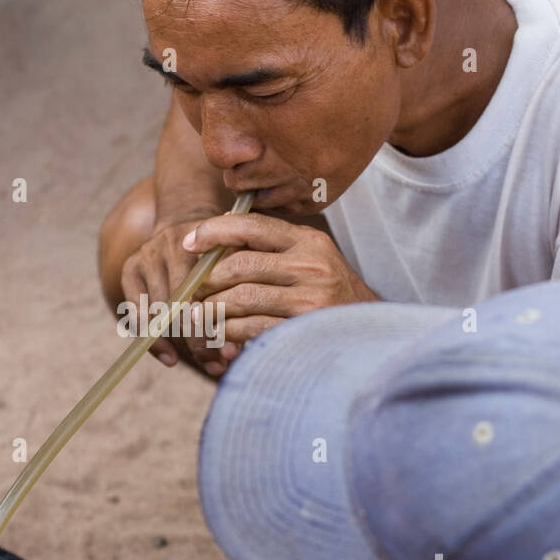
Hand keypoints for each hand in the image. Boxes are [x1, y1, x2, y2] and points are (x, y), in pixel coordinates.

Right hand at [120, 211, 238, 375]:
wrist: (187, 222)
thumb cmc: (223, 255)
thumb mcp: (237, 265)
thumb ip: (237, 300)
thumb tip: (231, 353)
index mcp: (202, 240)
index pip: (205, 291)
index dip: (217, 325)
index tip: (231, 353)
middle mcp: (171, 243)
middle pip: (181, 303)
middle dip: (201, 340)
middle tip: (218, 364)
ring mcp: (147, 255)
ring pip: (161, 312)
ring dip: (183, 344)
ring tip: (207, 363)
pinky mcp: (130, 268)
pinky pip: (138, 314)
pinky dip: (155, 341)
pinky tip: (171, 359)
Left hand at [182, 213, 377, 352]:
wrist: (370, 332)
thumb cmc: (330, 295)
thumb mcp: (311, 260)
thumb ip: (273, 250)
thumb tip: (216, 246)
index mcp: (307, 240)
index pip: (253, 225)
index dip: (215, 231)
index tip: (189, 241)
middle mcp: (310, 264)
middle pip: (240, 265)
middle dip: (207, 280)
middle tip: (190, 292)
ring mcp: (309, 297)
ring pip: (242, 297)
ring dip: (211, 309)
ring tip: (196, 315)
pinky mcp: (302, 328)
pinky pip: (252, 327)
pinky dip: (228, 331)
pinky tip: (219, 334)